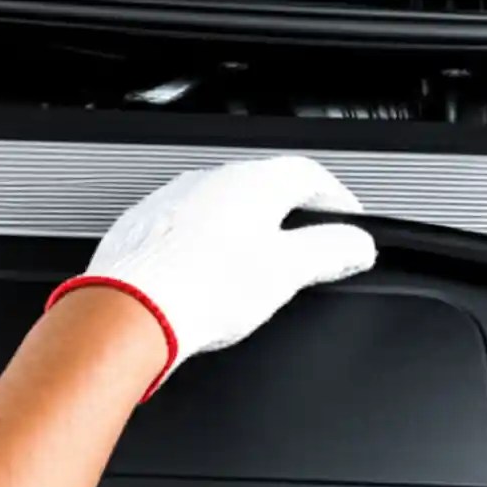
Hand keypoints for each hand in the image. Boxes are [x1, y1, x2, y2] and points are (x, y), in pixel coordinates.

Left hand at [46, 156, 376, 398]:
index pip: (310, 174)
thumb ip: (331, 251)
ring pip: (225, 205)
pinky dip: (208, 243)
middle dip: (293, 215)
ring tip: (259, 268)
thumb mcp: (287, 272)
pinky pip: (188, 225)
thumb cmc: (201, 290)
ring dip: (248, 229)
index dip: (337, 198)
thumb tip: (358, 244)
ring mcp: (173, 199)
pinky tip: (210, 276)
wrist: (129, 312)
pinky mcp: (144, 225)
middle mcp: (210, 180)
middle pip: (267, 188)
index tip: (348, 221)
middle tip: (310, 248)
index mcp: (252, 183)